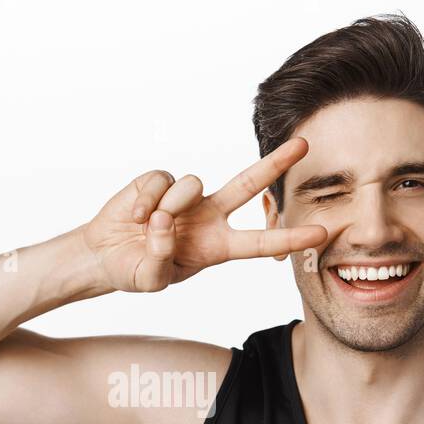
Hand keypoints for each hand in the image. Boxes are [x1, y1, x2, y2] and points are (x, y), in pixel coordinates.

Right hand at [80, 137, 326, 292]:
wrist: (103, 254)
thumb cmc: (134, 271)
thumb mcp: (150, 279)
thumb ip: (160, 259)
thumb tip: (164, 223)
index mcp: (217, 247)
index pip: (260, 242)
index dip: (289, 238)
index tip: (321, 234)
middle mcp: (209, 217)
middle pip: (249, 185)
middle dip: (275, 163)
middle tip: (304, 144)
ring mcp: (187, 197)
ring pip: (192, 186)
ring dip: (167, 208)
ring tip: (145, 227)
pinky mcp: (162, 181)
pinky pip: (161, 182)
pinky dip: (144, 201)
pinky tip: (132, 215)